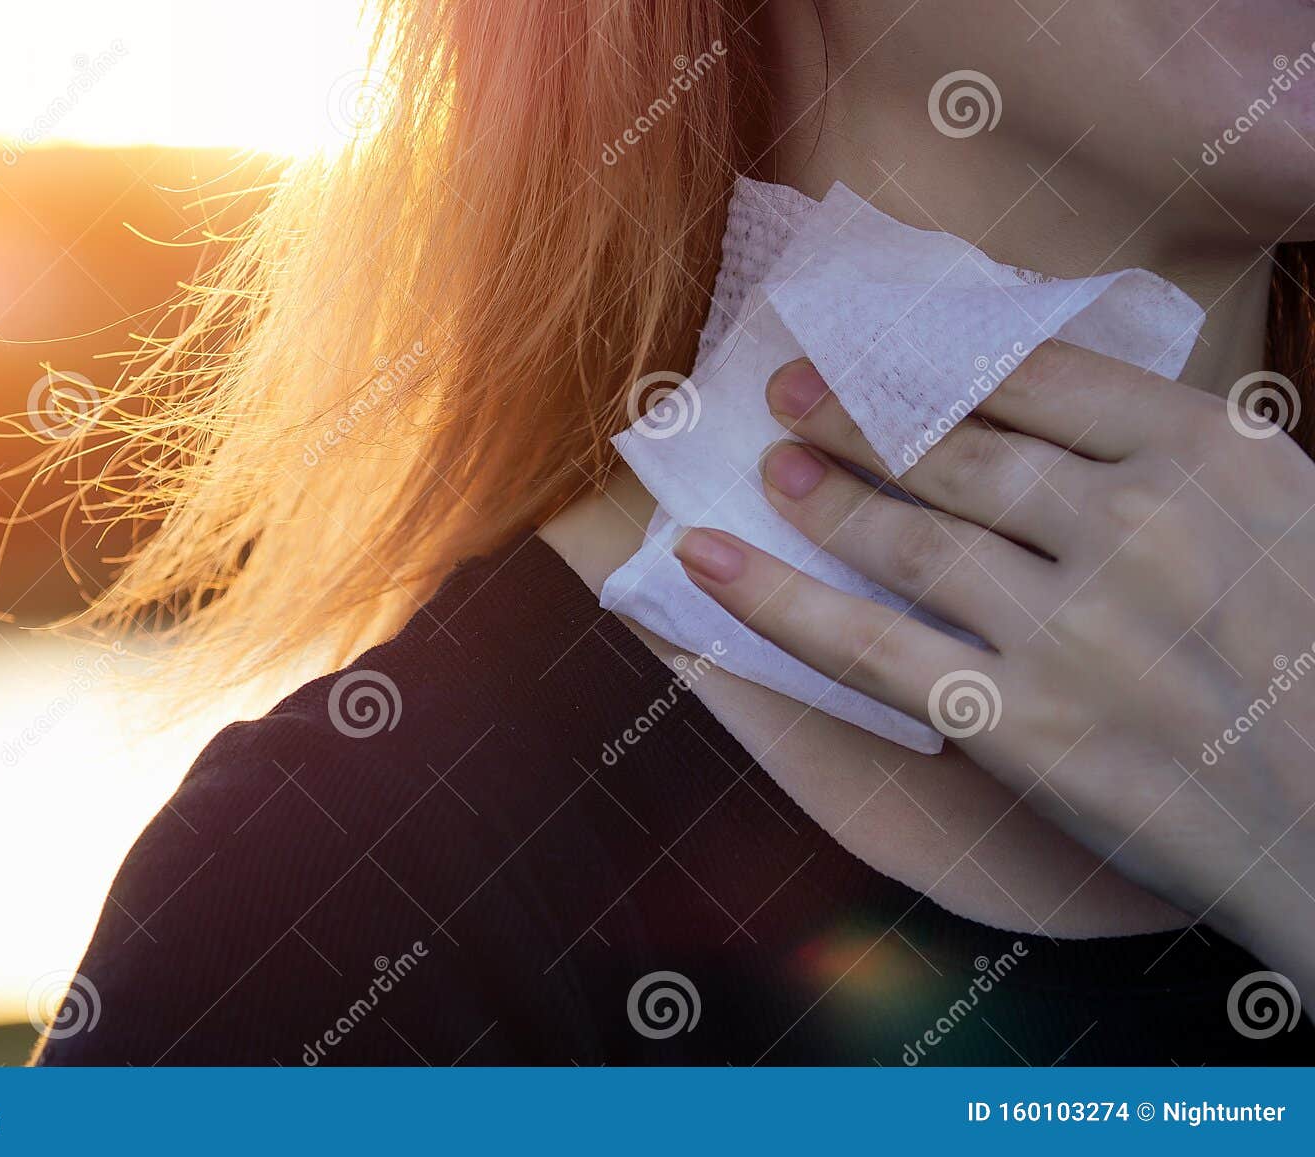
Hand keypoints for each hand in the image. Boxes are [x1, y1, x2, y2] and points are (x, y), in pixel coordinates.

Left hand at [673, 342, 1314, 997]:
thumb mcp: (1301, 515)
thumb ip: (1185, 460)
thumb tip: (1057, 418)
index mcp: (1211, 453)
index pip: (1035, 377)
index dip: (933, 357)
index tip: (872, 342)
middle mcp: (1131, 523)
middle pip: (956, 450)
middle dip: (857, 416)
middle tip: (787, 389)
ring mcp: (1069, 626)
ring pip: (904, 539)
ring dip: (820, 494)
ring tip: (769, 468)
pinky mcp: (1017, 724)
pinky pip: (863, 647)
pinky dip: (770, 600)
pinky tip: (705, 559)